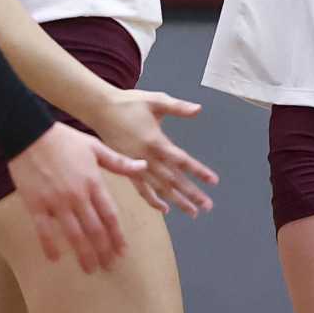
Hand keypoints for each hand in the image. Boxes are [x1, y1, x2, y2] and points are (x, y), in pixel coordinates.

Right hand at [6, 124, 146, 271]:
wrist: (29, 134)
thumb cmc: (64, 139)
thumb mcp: (96, 147)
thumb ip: (119, 162)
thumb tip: (144, 167)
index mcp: (94, 183)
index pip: (109, 216)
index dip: (117, 236)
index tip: (122, 251)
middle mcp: (77, 196)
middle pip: (94, 230)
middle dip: (103, 251)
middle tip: (108, 267)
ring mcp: (56, 202)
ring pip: (73, 234)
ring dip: (83, 254)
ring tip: (90, 269)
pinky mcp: (35, 204)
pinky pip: (43, 230)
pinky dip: (50, 245)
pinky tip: (55, 259)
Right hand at [91, 88, 218, 217]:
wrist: (100, 109)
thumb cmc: (129, 103)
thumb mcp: (156, 100)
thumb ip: (178, 107)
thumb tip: (198, 109)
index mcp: (155, 141)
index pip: (181, 160)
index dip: (198, 171)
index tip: (213, 181)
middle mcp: (146, 158)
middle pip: (173, 180)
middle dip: (191, 194)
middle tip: (208, 206)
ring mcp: (136, 166)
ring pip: (159, 188)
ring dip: (177, 201)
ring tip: (193, 212)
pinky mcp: (126, 169)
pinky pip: (141, 189)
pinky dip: (152, 200)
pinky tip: (165, 209)